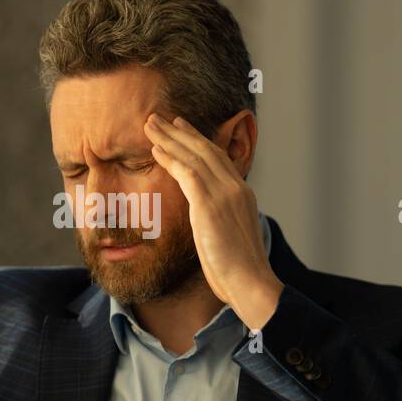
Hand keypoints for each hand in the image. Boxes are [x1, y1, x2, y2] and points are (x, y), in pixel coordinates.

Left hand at [143, 113, 283, 329]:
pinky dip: (171, 158)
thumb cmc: (239, 270)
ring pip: (194, 156)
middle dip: (181, 132)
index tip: (181, 128)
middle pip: (205, 150)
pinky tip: (156, 151)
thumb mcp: (230, 236)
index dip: (198, 141)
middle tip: (160, 118)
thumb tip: (205, 219)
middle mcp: (235, 188)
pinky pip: (187, 172)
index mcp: (241, 194)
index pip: (218, 158)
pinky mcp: (210, 205)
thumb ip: (219, 219)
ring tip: (151, 125)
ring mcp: (224, 194)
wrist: (250, 282)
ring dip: (170, 138)